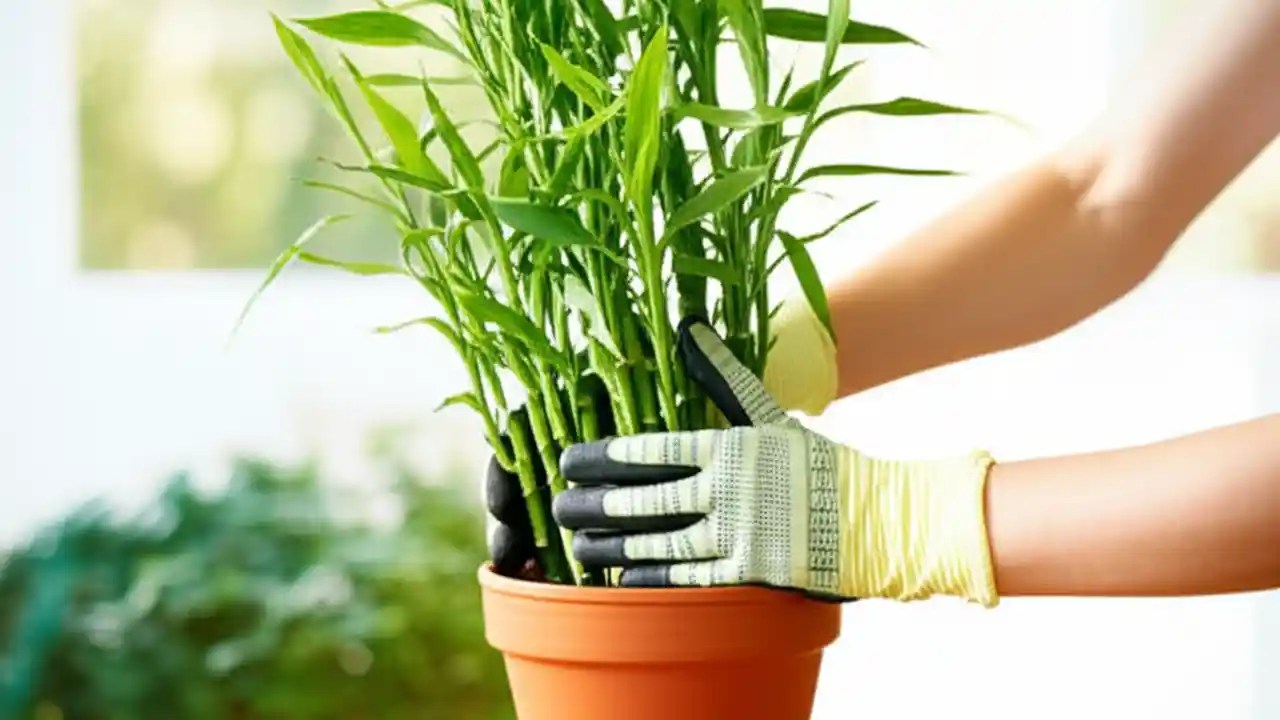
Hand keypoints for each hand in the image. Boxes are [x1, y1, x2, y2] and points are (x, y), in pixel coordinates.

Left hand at [554, 318, 999, 605]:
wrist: (876, 518)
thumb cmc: (818, 465)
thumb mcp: (769, 414)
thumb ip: (722, 377)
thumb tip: (687, 325)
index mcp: (728, 446)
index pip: (651, 450)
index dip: (604, 456)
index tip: (569, 459)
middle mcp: (725, 488)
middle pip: (644, 497)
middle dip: (594, 502)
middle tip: (557, 504)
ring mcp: (736, 531)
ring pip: (658, 538)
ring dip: (612, 542)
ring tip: (577, 544)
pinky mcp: (749, 570)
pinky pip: (689, 575)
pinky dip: (653, 575)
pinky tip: (621, 576)